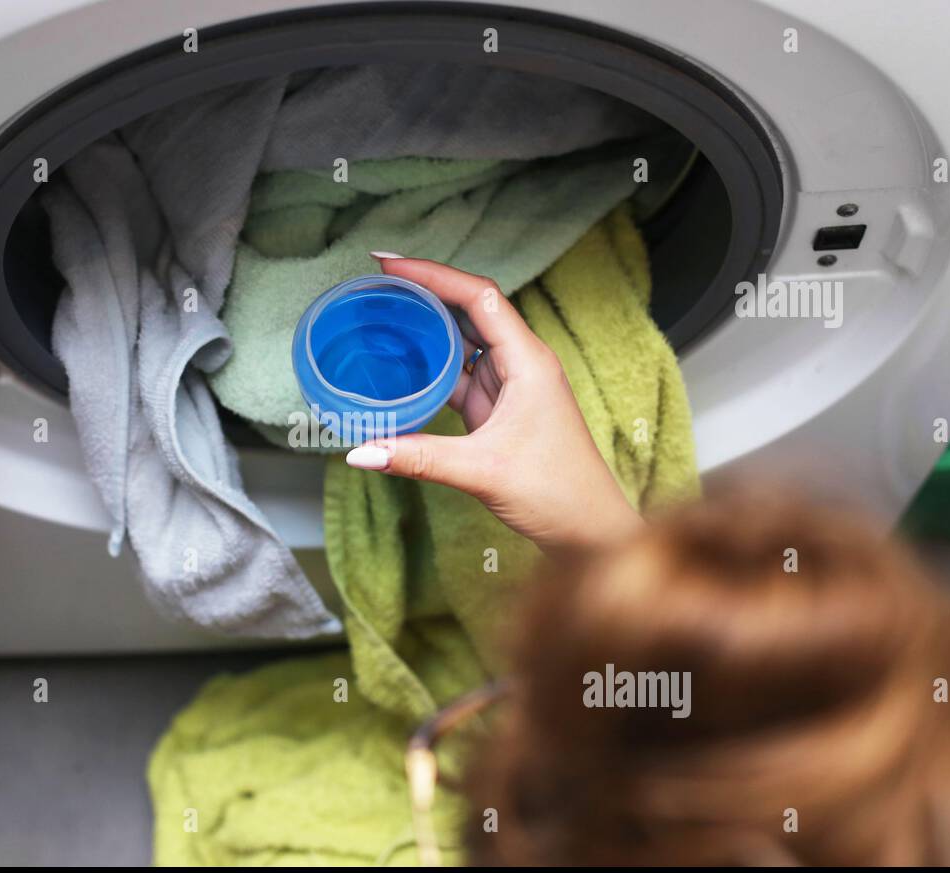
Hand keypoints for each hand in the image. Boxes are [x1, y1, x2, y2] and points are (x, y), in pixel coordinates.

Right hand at [345, 254, 642, 549]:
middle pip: (470, 311)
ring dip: (426, 329)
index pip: (479, 297)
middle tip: (377, 281)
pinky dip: (430, 370)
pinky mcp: (500, 412)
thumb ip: (417, 457)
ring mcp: (511, 388)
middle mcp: (522, 365)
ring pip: (463, 344)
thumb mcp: (481, 471)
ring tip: (382, 315)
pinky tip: (400, 368)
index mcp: (529, 362)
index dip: (435, 274)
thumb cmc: (557, 494)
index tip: (391, 264)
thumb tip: (360, 451)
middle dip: (425, 292)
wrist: (589, 532)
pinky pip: (460, 378)